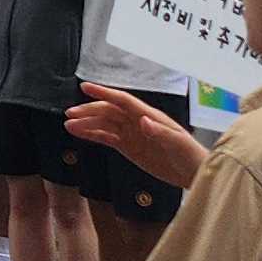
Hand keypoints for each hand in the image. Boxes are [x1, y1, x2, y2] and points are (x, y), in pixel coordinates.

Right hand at [66, 82, 204, 190]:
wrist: (193, 173)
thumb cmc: (190, 155)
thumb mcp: (177, 143)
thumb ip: (160, 132)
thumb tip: (143, 120)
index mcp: (149, 116)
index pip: (123, 101)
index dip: (104, 93)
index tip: (85, 87)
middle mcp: (137, 122)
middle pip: (109, 112)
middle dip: (89, 110)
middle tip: (70, 114)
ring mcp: (132, 134)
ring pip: (105, 124)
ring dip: (87, 123)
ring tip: (68, 124)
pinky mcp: (129, 148)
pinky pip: (107, 138)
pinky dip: (92, 135)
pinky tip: (79, 133)